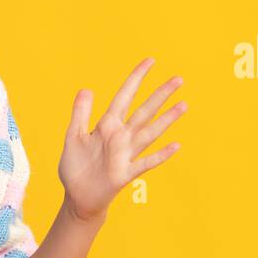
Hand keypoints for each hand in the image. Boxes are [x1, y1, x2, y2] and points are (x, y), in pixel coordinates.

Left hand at [59, 57, 186, 221]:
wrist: (77, 197)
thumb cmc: (76, 167)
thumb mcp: (73, 136)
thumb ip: (80, 113)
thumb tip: (87, 88)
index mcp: (107, 126)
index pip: (124, 97)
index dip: (136, 79)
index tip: (150, 61)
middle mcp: (121, 137)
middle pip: (144, 112)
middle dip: (160, 95)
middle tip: (179, 79)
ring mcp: (126, 155)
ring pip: (149, 133)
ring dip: (166, 120)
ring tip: (183, 105)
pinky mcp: (125, 174)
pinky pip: (146, 163)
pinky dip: (160, 155)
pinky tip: (175, 146)